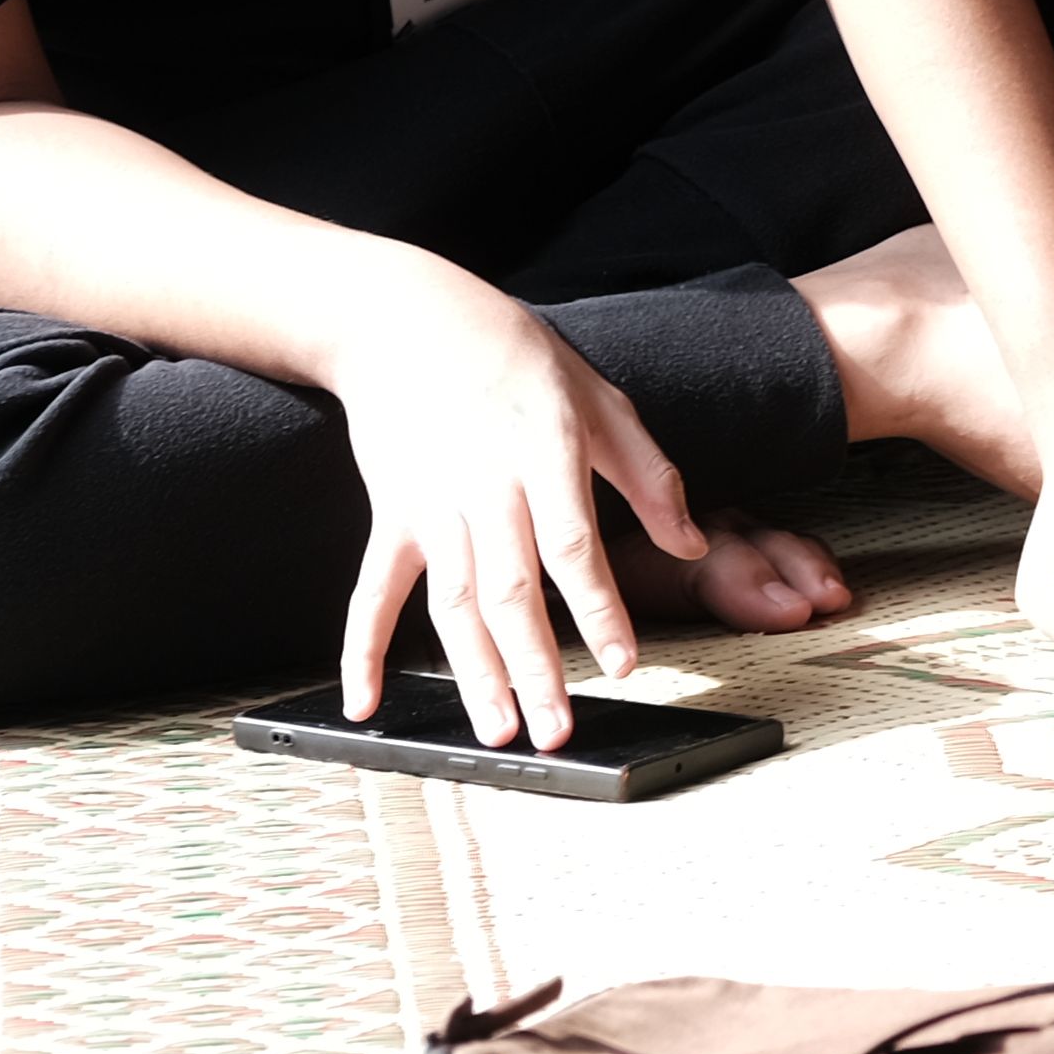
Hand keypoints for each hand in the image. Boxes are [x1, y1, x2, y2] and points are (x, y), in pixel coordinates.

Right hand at [321, 264, 705, 747]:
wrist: (409, 320)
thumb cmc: (519, 358)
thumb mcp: (601, 400)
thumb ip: (650, 477)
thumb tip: (691, 547)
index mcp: (545, 455)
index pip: (575, 545)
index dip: (599, 608)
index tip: (625, 663)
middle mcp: (485, 487)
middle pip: (511, 592)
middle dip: (535, 668)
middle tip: (557, 732)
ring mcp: (431, 506)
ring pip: (453, 604)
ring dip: (473, 674)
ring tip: (495, 733)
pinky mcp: (391, 515)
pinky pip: (373, 591)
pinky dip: (362, 649)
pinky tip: (364, 702)